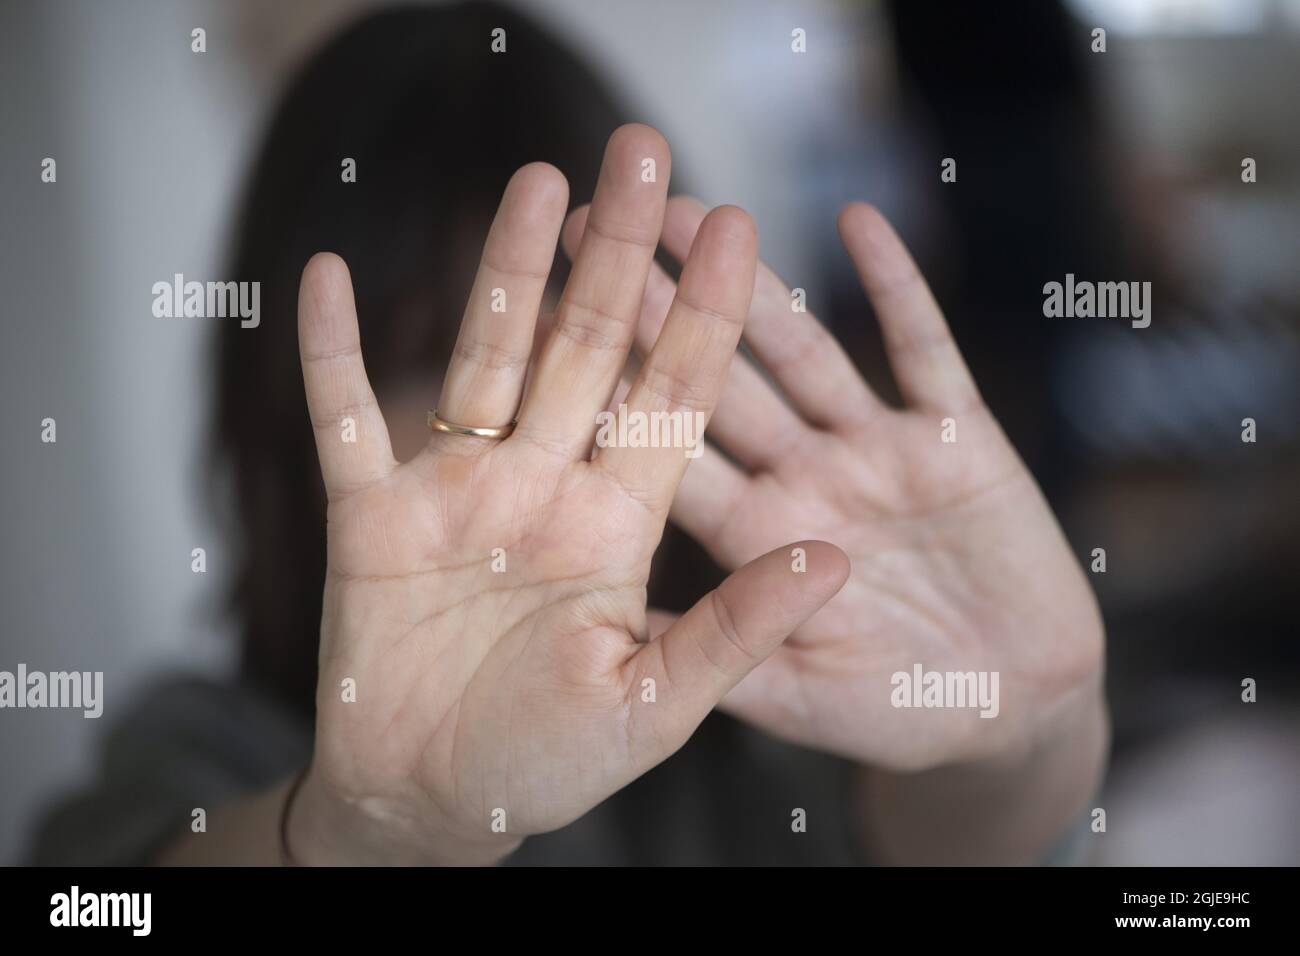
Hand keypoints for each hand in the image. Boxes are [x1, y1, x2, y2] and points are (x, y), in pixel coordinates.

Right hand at [287, 127, 848, 864]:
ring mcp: (457, 492)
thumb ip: (739, 627)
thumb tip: (837, 559)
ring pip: (485, 359)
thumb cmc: (550, 763)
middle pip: (586, 349)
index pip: (672, 397)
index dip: (706, 313)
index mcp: (620, 525)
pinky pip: (345, 420)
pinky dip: (331, 356)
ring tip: (535, 180)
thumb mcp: (658, 703)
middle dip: (617, 254)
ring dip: (504, 272)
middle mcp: (546, 488)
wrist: (435, 803)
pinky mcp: (369, 514)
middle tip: (643, 152)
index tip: (739, 228)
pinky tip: (325, 278)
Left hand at [563, 197, 1103, 772]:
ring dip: (755, 282)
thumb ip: (716, 649)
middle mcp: (804, 477)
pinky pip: (924, 355)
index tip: (550, 326)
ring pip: (804, 351)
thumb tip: (611, 612)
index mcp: (754, 534)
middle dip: (660, 308)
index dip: (613, 391)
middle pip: (717, 379)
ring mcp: (876, 451)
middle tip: (592, 230)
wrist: (1012, 710)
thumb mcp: (795, 698)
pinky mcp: (956, 439)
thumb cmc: (894, 713)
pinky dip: (898, 292)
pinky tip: (858, 225)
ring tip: (695, 208)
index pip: (669, 450)